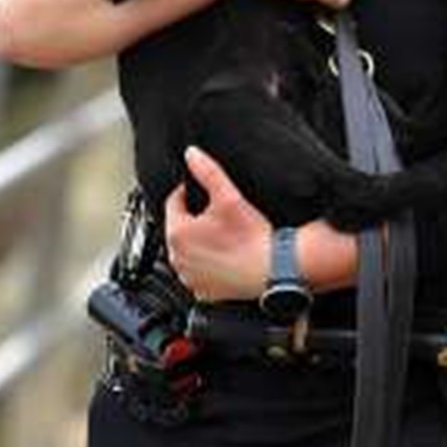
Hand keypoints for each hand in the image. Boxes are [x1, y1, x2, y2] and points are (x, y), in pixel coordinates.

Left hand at [165, 147, 270, 301]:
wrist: (272, 270)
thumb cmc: (251, 238)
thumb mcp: (229, 197)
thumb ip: (208, 172)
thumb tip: (192, 154)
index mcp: (178, 233)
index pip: (174, 202)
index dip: (189, 193)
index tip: (207, 195)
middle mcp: (177, 258)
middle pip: (180, 228)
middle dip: (195, 220)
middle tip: (220, 217)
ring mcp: (189, 277)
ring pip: (189, 251)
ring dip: (200, 243)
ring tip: (225, 237)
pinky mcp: (202, 291)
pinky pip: (199, 273)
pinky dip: (208, 265)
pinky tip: (226, 258)